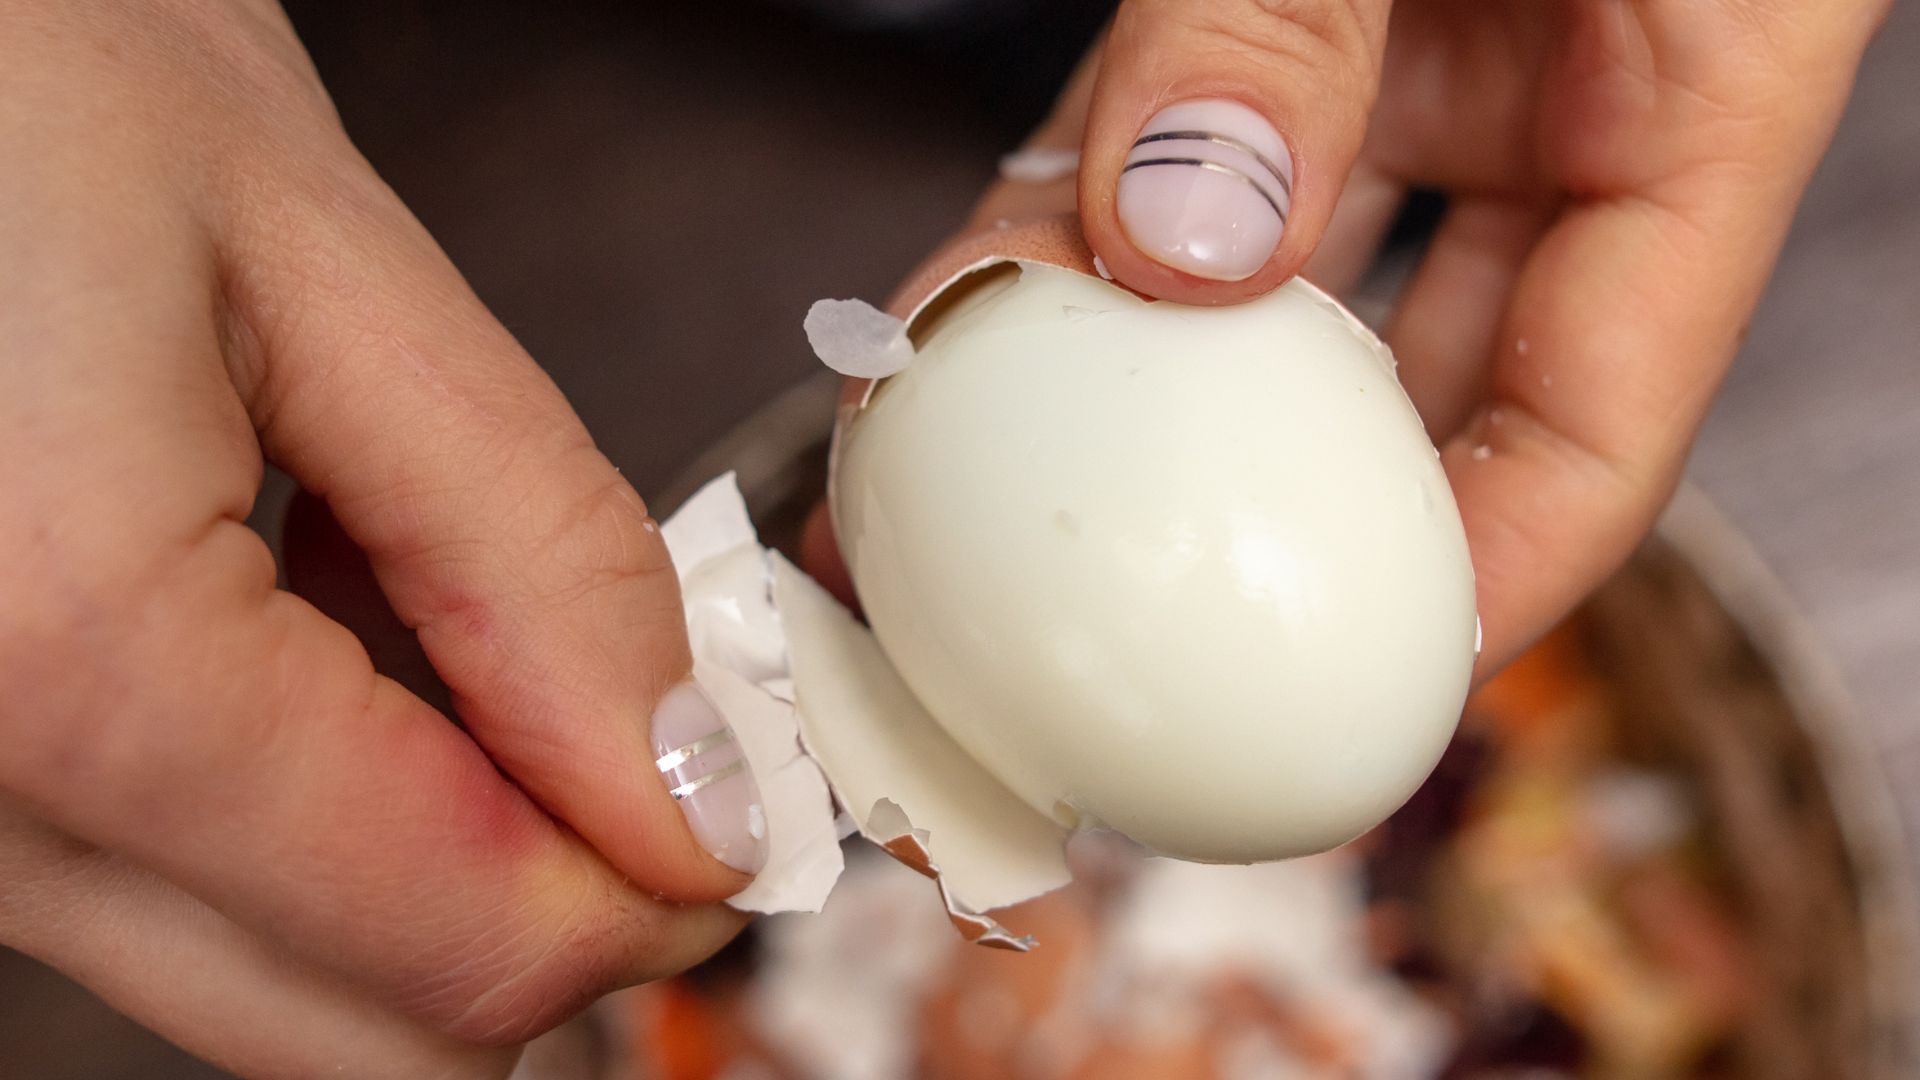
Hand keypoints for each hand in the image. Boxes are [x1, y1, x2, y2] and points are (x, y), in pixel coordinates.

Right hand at [0, 2, 761, 1074]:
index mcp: (64, 664)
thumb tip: (688, 794)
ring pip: (267, 982)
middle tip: (619, 708)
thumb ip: (538, 565)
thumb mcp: (326, 274)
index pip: (468, 947)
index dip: (659, 879)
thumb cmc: (9, 56)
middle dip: (545, 897)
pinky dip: (291, 813)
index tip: (741, 787)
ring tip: (419, 603)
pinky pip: (162, 894)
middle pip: (365, 1030)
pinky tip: (303, 620)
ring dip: (417, 854)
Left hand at [959, 0, 1886, 672]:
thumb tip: (1178, 231)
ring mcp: (1430, 64)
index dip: (1475, 582)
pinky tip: (982, 299)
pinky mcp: (1306, 19)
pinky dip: (1092, 230)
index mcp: (1697, 101)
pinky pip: (1192, 154)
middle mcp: (1560, 105)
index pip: (1598, 422)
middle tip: (1120, 612)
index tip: (1327, 681)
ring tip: (996, 478)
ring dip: (1143, 381)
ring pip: (1282, 283)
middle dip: (1266, 506)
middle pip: (1415, 385)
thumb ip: (1299, 26)